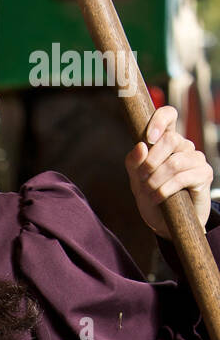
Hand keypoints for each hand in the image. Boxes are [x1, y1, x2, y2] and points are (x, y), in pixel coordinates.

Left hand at [125, 105, 213, 236]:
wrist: (166, 224)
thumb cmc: (152, 198)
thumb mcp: (137, 181)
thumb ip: (134, 163)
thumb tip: (140, 146)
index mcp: (166, 141)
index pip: (169, 115)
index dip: (160, 120)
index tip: (148, 138)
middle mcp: (183, 146)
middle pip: (170, 140)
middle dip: (151, 162)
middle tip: (142, 179)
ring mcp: (196, 159)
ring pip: (175, 162)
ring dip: (157, 179)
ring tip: (149, 192)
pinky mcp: (204, 174)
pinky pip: (183, 177)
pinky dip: (166, 189)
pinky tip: (158, 197)